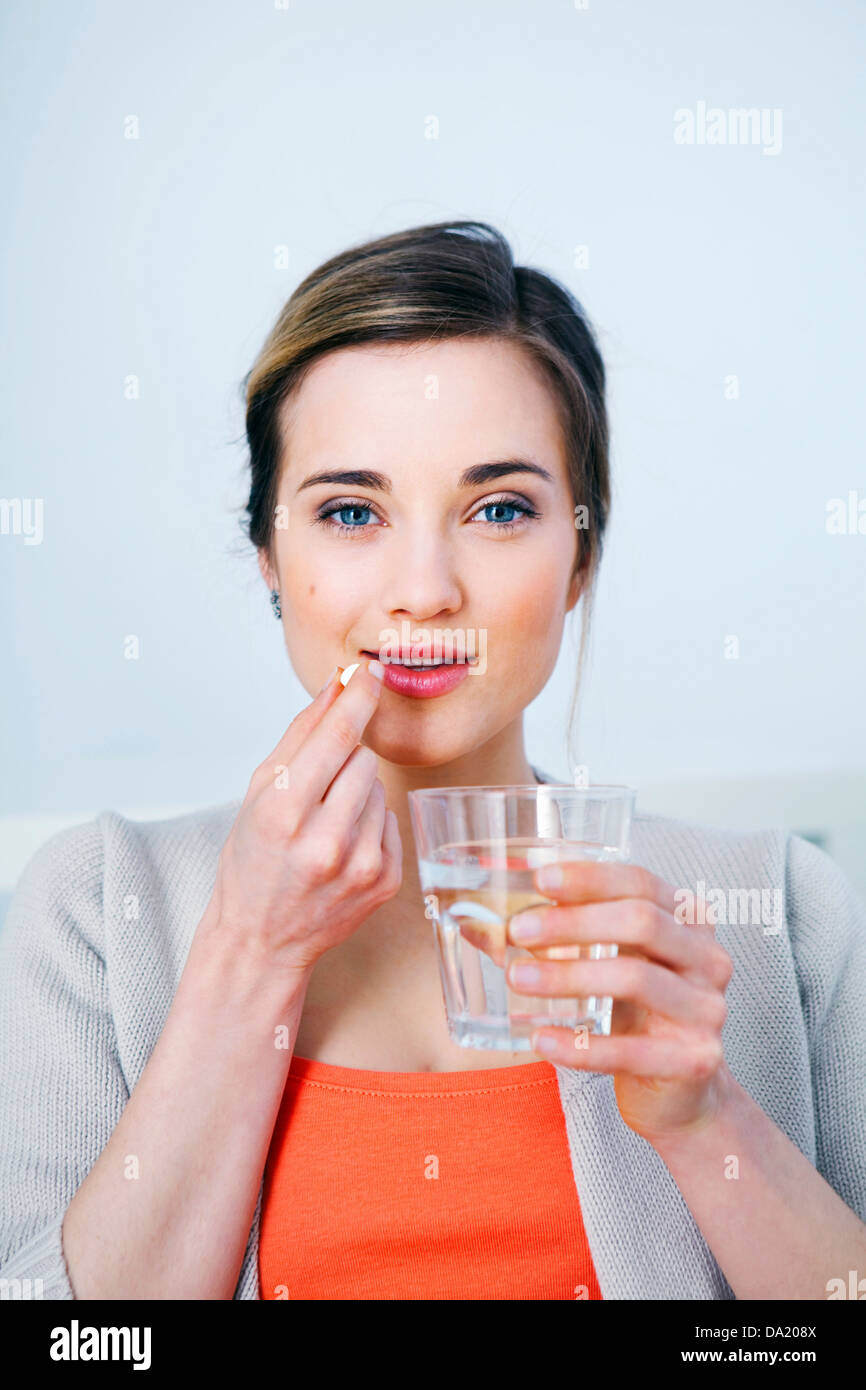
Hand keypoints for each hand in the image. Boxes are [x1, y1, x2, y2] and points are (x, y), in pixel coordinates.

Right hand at [205, 661, 401, 977]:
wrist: (262, 940)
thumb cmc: (253, 862)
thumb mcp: (257, 794)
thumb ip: (299, 735)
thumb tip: (338, 684)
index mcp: (284, 815)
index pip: (336, 738)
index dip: (358, 698)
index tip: (372, 672)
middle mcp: (325, 842)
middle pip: (364, 760)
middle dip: (344, 762)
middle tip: (316, 791)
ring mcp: (360, 866)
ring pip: (380, 788)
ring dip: (358, 795)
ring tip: (325, 825)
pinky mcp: (385, 882)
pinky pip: (391, 821)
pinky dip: (370, 825)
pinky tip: (342, 848)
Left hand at [506, 861, 735, 1141]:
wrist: (682, 1093)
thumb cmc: (640, 1014)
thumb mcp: (615, 962)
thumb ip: (571, 935)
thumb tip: (485, 920)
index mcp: (690, 922)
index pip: (641, 883)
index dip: (591, 878)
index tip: (540, 879)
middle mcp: (707, 959)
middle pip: (641, 922)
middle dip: (573, 922)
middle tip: (519, 930)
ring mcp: (706, 1010)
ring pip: (634, 978)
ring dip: (567, 975)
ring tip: (517, 977)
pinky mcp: (694, 1061)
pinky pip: (629, 1050)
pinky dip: (579, 1045)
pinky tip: (541, 1039)